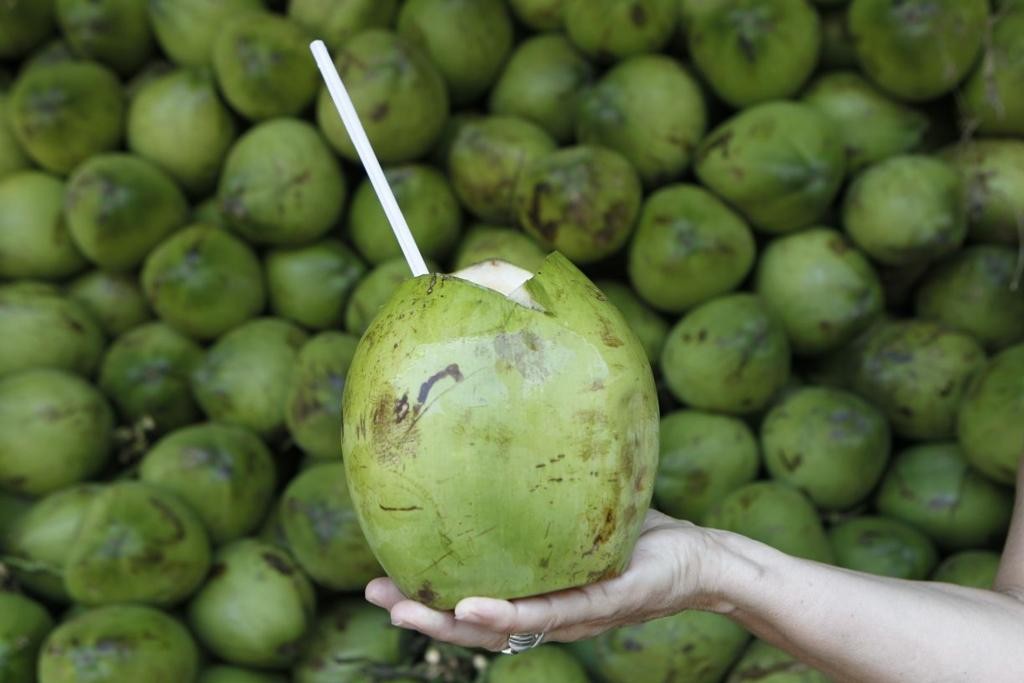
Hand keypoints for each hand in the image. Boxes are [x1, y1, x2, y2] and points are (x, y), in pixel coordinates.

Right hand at [364, 509, 718, 650]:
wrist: (703, 556)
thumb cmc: (640, 530)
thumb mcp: (583, 501)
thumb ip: (547, 480)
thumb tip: (508, 422)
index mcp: (536, 589)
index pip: (472, 597)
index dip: (429, 593)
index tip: (384, 574)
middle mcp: (547, 610)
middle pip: (474, 624)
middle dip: (423, 614)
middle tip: (376, 594)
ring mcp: (572, 613)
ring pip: (500, 629)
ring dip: (448, 623)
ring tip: (402, 609)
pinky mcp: (601, 606)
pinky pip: (549, 614)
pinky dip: (506, 614)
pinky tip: (470, 607)